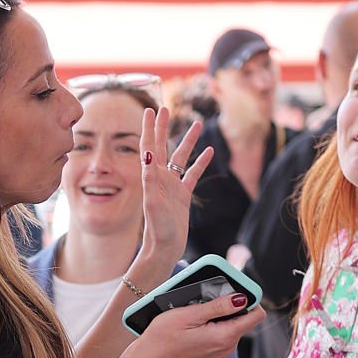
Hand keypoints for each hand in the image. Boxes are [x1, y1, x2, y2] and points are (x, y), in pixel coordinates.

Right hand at [129, 291, 262, 357]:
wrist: (149, 357)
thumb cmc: (163, 336)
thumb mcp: (190, 314)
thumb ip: (218, 306)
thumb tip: (242, 298)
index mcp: (224, 337)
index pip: (256, 315)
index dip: (248, 298)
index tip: (232, 291)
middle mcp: (227, 347)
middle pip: (244, 318)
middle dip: (231, 305)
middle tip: (207, 301)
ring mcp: (221, 352)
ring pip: (234, 324)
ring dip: (221, 314)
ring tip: (198, 313)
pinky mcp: (214, 352)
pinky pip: (223, 332)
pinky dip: (215, 323)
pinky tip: (197, 322)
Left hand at [133, 108, 213, 280]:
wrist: (165, 249)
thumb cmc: (158, 229)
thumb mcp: (153, 202)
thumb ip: (150, 178)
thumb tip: (147, 154)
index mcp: (151, 177)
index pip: (148, 146)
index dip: (148, 128)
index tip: (150, 109)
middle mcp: (160, 179)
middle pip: (161, 146)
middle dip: (163, 127)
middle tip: (165, 108)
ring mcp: (172, 186)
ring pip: (181, 157)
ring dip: (187, 140)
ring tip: (197, 123)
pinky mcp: (183, 196)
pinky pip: (193, 174)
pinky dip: (201, 162)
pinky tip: (210, 151)